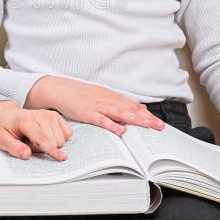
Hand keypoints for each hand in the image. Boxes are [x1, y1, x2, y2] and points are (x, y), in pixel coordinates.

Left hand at [0, 101, 71, 160]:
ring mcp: (49, 115)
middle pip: (53, 141)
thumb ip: (13, 148)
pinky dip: (59, 138)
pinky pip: (67, 133)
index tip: (61, 158)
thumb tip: (26, 154)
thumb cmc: (5, 128)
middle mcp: (40, 116)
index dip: (51, 150)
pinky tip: (47, 136)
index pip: (42, 139)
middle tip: (29, 143)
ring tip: (36, 139)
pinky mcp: (56, 116)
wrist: (8, 116)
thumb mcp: (1, 140)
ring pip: (60, 139)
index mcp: (26, 121)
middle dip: (43, 148)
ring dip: (50, 144)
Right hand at [25, 76, 163, 134]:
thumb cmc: (79, 95)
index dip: (146, 116)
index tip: (159, 124)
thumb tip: (140, 107)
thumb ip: (121, 103)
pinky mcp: (87, 112)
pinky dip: (111, 125)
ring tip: (146, 126)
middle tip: (159, 127)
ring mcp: (97, 106)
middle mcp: (107, 100)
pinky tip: (120, 130)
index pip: (132, 107)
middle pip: (130, 110)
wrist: (59, 89)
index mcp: (111, 97)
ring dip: (134, 120)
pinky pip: (101, 120)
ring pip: (119, 113)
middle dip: (145, 119)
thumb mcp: (103, 96)